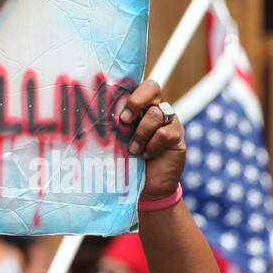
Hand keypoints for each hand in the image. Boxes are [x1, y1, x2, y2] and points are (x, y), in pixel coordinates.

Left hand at [117, 79, 184, 202]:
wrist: (148, 187)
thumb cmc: (129, 162)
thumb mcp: (118, 142)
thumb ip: (114, 128)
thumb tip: (94, 119)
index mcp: (141, 106)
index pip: (140, 85)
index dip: (131, 93)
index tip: (120, 114)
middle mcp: (157, 109)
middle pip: (152, 88)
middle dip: (136, 102)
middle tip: (124, 121)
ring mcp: (169, 122)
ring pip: (156, 113)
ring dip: (141, 133)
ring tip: (133, 149)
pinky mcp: (177, 137)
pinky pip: (165, 133)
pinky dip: (152, 145)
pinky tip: (146, 155)